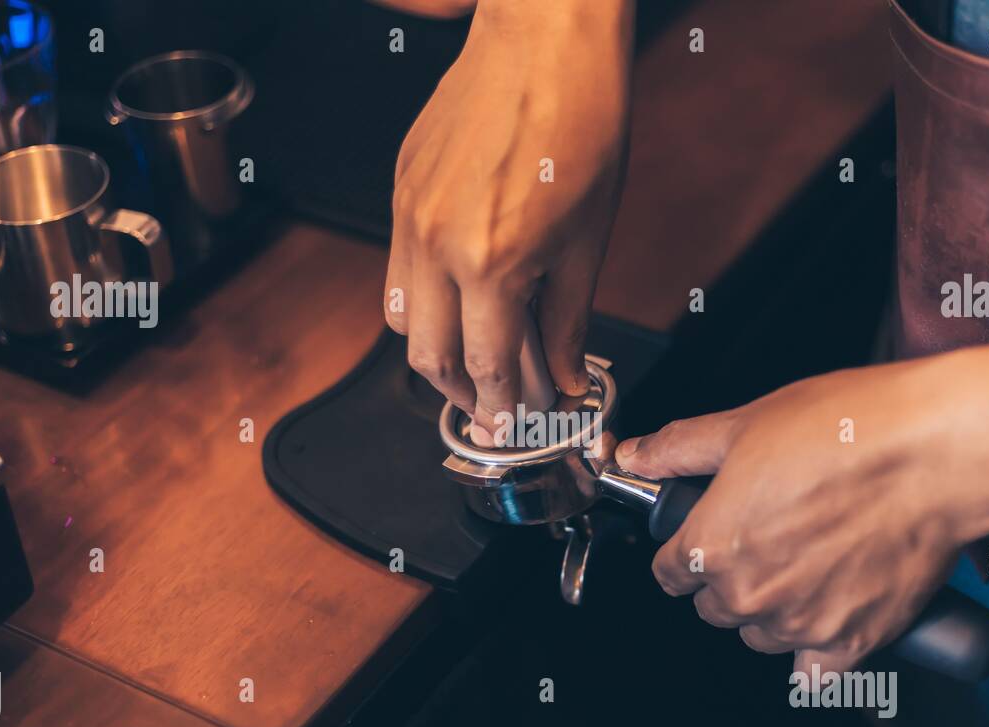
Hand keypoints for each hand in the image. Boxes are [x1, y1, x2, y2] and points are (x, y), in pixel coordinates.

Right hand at [386, 0, 633, 438]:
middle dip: (464, 395)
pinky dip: (426, 300)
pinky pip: (399, 268)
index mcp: (490, 261)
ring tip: (477, 356)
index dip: (505, 409)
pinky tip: (463, 296)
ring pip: (402, 318)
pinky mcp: (400, 190)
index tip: (516, 426)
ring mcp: (408, 216)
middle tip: (496, 405)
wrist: (544, 39)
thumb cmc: (579, 122)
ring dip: (436, 353)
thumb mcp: (589, 239)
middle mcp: (436, 244)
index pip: (487, 367)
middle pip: (428, 359)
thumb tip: (567, 375)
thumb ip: (569, 320)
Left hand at [615, 364, 962, 673]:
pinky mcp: (854, 642)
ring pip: (761, 635)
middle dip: (729, 577)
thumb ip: (680, 449)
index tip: (703, 536)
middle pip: (714, 606)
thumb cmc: (847, 430)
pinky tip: (829, 614)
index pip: (669, 573)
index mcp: (712, 545)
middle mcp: (750, 594)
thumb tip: (636, 455)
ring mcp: (801, 624)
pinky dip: (818, 648)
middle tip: (769, 536)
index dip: (684, 550)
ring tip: (807, 563)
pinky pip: (815, 671)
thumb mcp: (746, 424)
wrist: (935, 453)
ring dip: (772, 609)